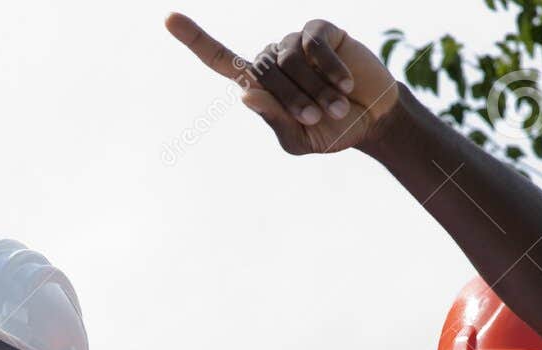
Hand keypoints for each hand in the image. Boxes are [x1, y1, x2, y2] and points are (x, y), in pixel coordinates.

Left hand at [164, 13, 399, 154]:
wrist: (373, 120)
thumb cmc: (332, 132)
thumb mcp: (300, 139)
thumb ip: (274, 119)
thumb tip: (246, 94)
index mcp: (259, 86)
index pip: (220, 59)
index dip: (195, 40)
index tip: (168, 18)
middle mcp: (271, 59)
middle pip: (262, 72)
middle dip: (291, 100)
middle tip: (318, 118)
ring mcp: (294, 42)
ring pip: (288, 59)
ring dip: (314, 88)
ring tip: (336, 104)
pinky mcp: (320, 30)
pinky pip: (313, 44)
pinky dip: (329, 68)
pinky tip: (345, 83)